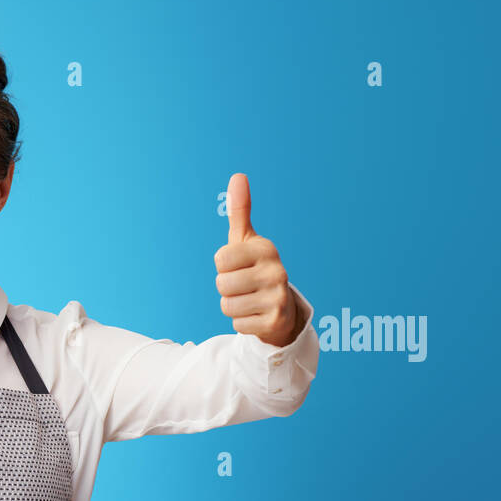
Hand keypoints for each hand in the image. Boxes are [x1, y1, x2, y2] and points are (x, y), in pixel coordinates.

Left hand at [214, 173, 298, 347]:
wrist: (280, 309)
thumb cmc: (255, 270)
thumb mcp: (246, 242)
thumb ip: (240, 212)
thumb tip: (238, 176)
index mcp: (267, 249)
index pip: (220, 259)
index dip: (223, 266)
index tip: (238, 266)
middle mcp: (277, 271)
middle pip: (221, 284)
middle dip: (226, 289)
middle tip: (243, 287)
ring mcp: (278, 297)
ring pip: (227, 305)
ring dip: (232, 306)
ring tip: (249, 300)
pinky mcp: (274, 321)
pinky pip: (237, 324)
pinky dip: (241, 322)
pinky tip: (255, 315)